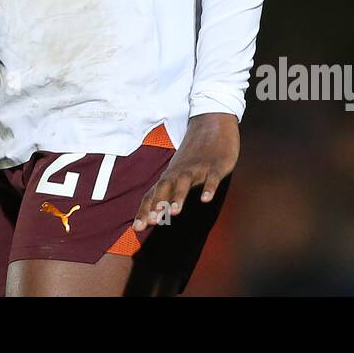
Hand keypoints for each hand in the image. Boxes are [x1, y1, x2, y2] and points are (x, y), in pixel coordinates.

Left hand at [132, 112, 239, 231]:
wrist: (212, 124)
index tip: (137, 228)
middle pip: (165, 186)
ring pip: (186, 181)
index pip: (153, 194)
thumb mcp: (178, 172)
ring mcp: (198, 167)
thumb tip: (153, 214)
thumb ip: (167, 192)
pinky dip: (209, 188)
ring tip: (174, 212)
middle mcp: (180, 171)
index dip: (145, 210)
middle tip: (152, 221)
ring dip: (179, 196)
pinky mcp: (216, 165)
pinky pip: (212, 177)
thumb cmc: (193, 155)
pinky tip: (206, 199)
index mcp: (170, 175)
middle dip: (158, 204)